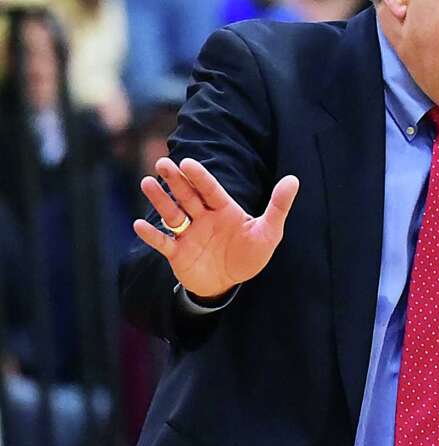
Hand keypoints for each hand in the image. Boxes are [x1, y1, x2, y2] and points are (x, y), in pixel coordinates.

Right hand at [133, 157, 298, 299]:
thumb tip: (293, 179)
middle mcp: (203, 218)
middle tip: (162, 163)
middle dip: (176, 180)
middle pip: (188, 195)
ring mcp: (188, 235)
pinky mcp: (177, 253)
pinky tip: (139, 225)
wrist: (231, 282)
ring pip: (172, 214)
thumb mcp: (269, 232)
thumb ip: (278, 207)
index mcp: (224, 209)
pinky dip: (151, 235)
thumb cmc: (250, 254)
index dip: (199, 177)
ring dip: (160, 200)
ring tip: (147, 183)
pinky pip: (163, 242)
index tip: (188, 163)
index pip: (210, 189)